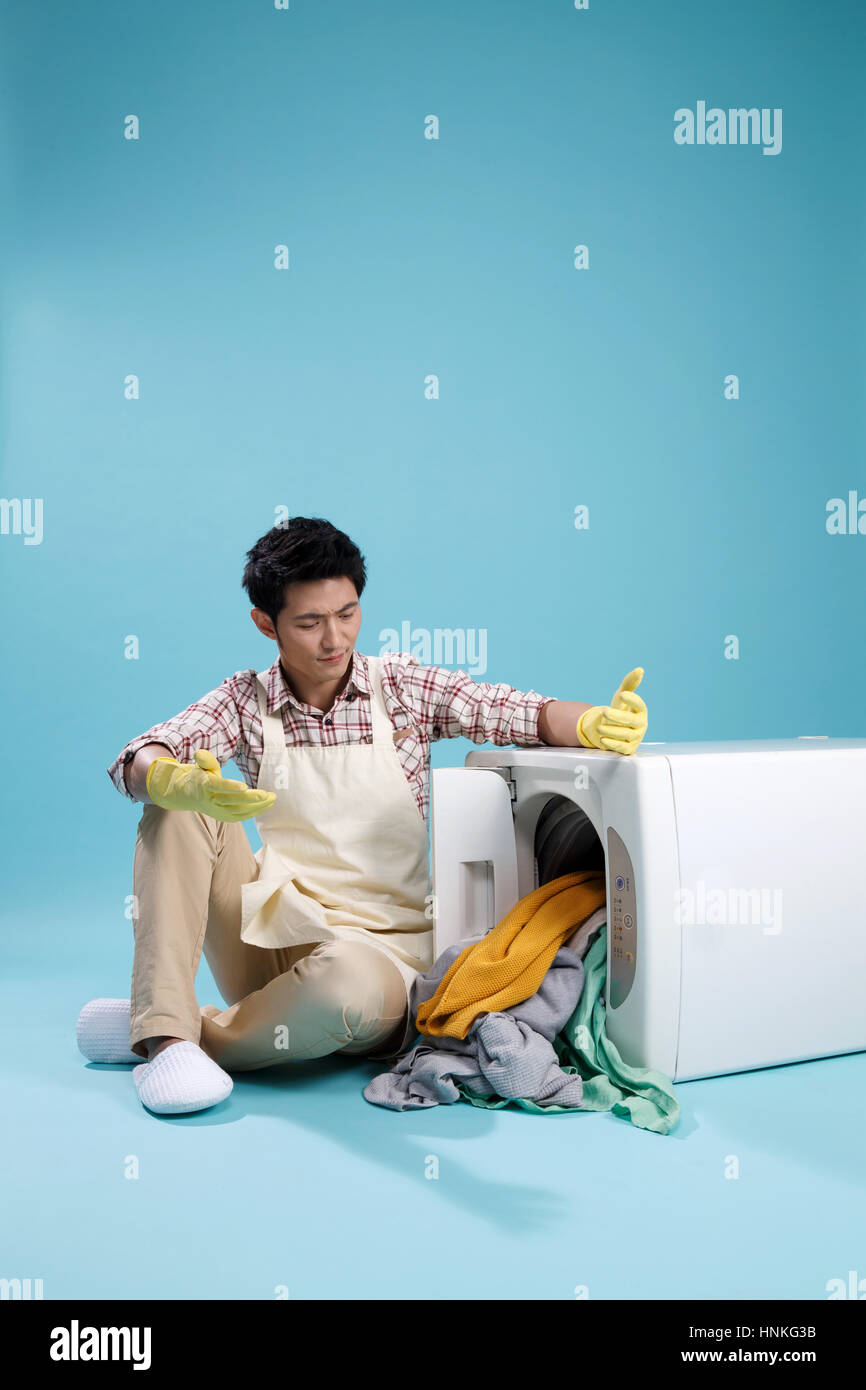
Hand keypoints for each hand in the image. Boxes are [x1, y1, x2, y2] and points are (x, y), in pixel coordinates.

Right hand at [145, 749, 276, 821]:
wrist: (190, 795)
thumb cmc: (201, 776)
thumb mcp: (201, 765)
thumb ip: (205, 759)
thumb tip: (199, 753)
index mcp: (204, 785)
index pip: (218, 786)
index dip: (230, 787)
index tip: (244, 786)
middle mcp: (211, 801)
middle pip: (232, 801)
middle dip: (251, 798)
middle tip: (267, 794)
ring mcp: (218, 811)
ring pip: (240, 811)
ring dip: (257, 806)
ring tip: (272, 798)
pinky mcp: (225, 817)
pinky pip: (242, 816)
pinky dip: (255, 811)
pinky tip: (267, 804)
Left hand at [576, 668, 647, 754]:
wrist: (611, 728)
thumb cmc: (619, 710)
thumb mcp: (621, 697)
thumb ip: (629, 683)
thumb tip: (640, 670)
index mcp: (641, 711)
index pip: (640, 705)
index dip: (632, 700)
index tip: (622, 695)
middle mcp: (641, 724)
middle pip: (632, 721)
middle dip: (618, 717)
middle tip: (604, 712)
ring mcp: (635, 737)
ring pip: (625, 735)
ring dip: (611, 731)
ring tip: (598, 727)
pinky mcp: (628, 748)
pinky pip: (621, 747)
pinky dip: (612, 744)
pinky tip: (602, 739)